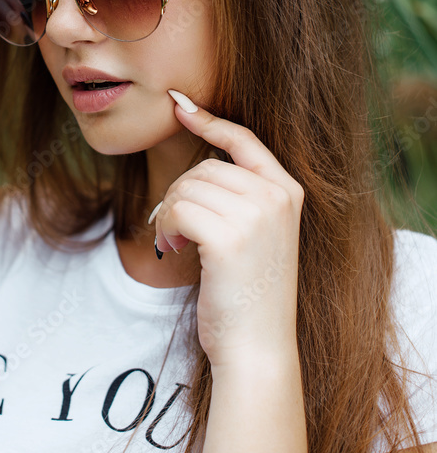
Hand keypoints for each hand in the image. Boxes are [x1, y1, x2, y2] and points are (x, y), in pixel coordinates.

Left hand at [155, 93, 304, 368]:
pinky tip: (170, 248)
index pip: (244, 139)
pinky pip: (178, 209)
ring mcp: (257, 216)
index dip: (209, 119)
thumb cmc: (249, 294)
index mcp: (289, 191)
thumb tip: (199, 163)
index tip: (179, 104)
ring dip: (169, 212)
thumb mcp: (258, 234)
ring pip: (187, 186)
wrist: (257, 348)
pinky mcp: (230, 237)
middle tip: (174, 227)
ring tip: (174, 241)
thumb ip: (241, 196)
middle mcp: (277, 197)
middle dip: (180, 193)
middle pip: (205, 166)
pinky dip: (164, 226)